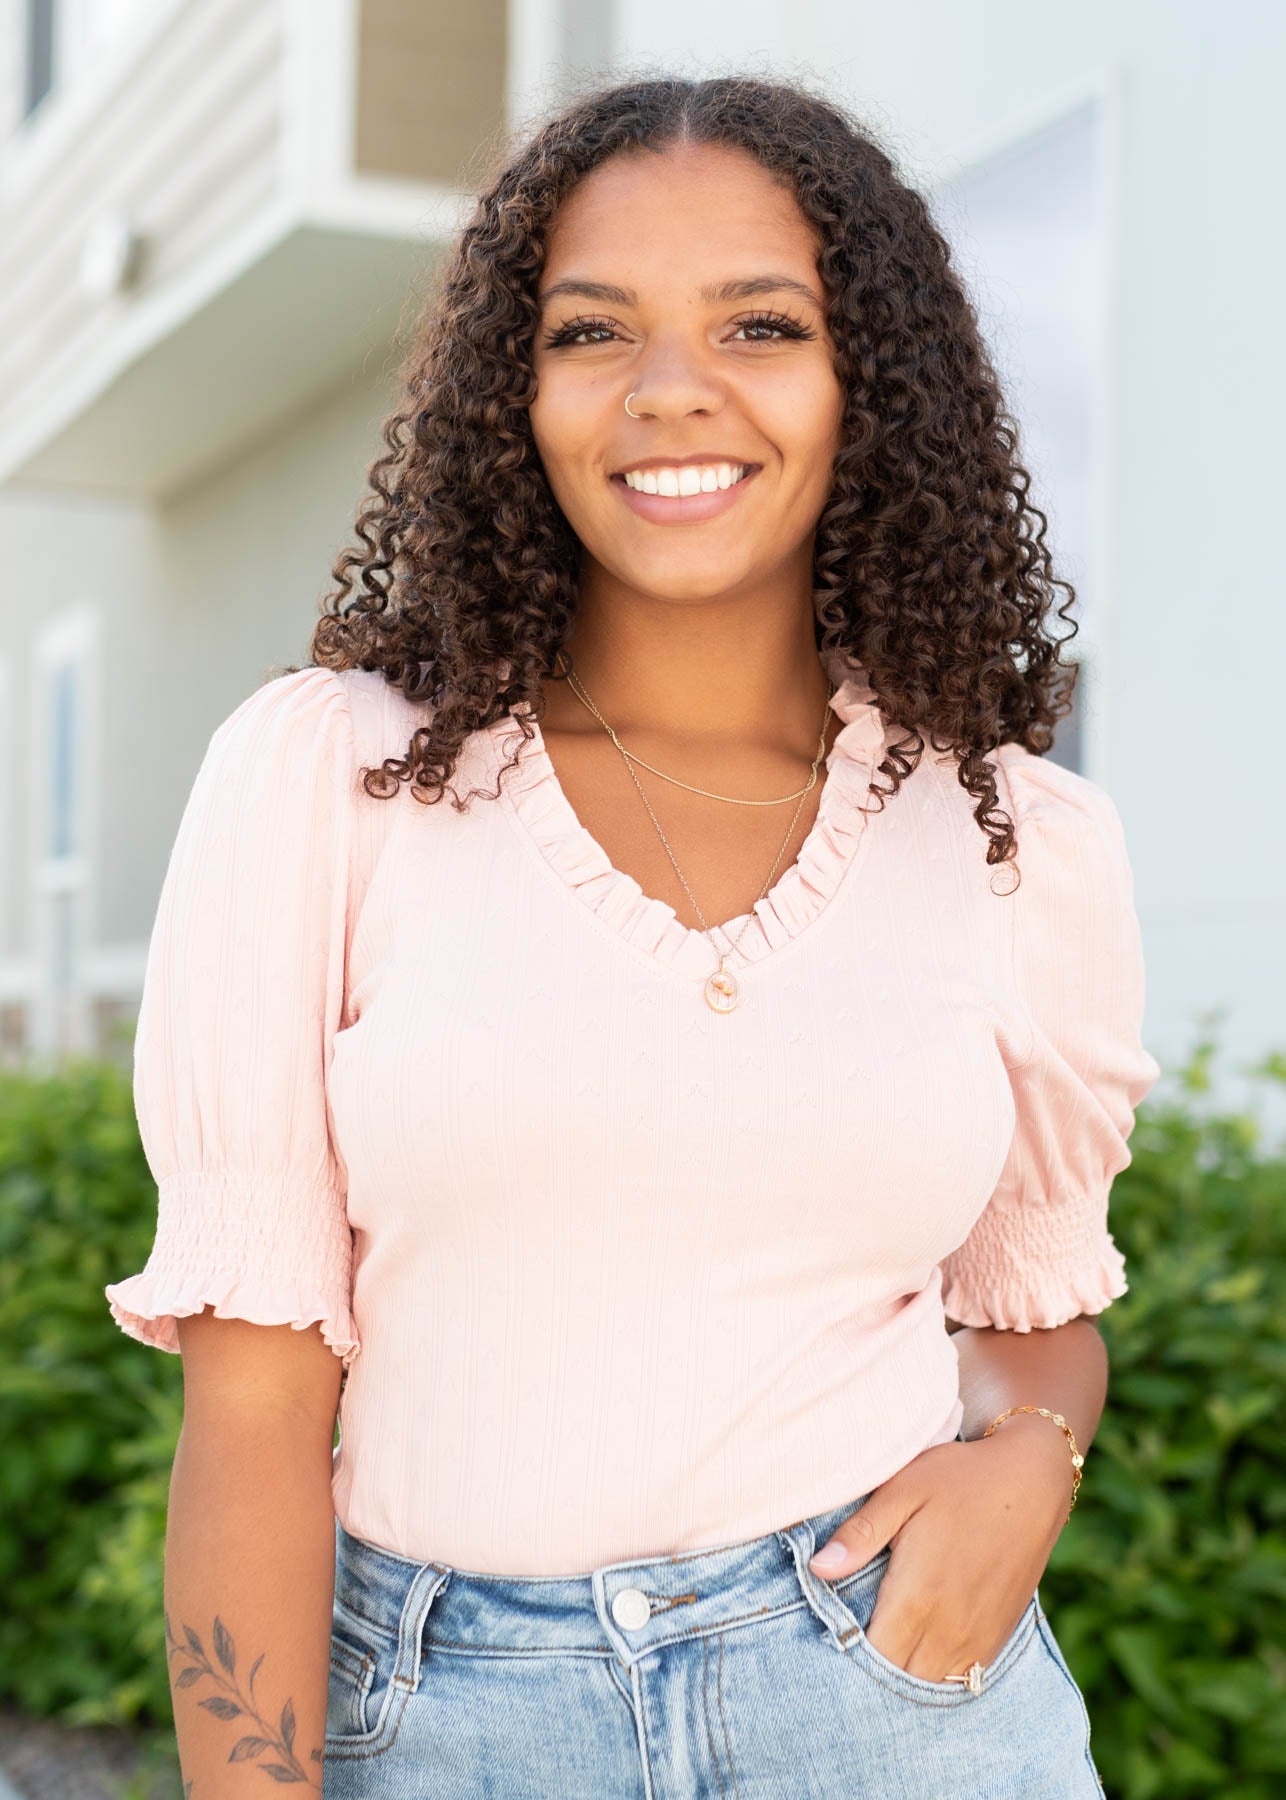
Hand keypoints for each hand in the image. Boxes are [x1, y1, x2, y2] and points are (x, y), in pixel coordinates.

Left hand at [807, 1419, 1074, 1680]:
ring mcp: (977, 1637)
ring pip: (933, 1684)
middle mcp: (949, 1629)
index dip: (847, 1655)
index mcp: (917, 1596)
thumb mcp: (902, 1490)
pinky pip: (964, 1677)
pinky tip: (921, 1650)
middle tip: (850, 1643)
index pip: (872, 1658)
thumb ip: (860, 1534)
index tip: (831, 1636)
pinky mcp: (999, 1635)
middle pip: (900, 1679)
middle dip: (872, 1672)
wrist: (1033, 1480)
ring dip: (906, 1675)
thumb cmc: (961, 1479)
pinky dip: (939, 1673)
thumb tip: (817, 1569)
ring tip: (884, 1646)